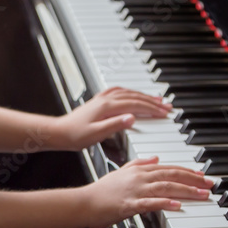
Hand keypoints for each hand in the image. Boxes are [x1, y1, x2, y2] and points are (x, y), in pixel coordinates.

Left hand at [49, 86, 172, 150]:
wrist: (59, 132)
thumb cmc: (76, 136)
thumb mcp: (97, 134)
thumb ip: (115, 125)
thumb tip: (132, 118)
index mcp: (107, 107)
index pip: (136, 105)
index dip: (152, 109)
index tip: (164, 112)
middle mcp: (105, 100)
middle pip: (135, 97)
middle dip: (153, 101)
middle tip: (167, 106)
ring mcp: (102, 99)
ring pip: (128, 93)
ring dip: (144, 95)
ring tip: (157, 99)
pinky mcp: (98, 101)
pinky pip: (119, 91)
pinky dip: (130, 92)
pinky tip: (133, 94)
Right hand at [83, 156, 212, 227]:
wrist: (84, 202)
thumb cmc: (101, 190)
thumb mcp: (121, 172)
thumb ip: (139, 164)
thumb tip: (155, 158)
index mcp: (139, 170)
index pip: (169, 168)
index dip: (187, 171)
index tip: (202, 176)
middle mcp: (139, 178)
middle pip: (171, 176)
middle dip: (193, 180)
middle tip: (210, 185)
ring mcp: (135, 190)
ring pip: (166, 188)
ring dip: (186, 191)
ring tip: (202, 195)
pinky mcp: (129, 204)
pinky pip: (150, 203)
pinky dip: (165, 202)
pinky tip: (177, 205)